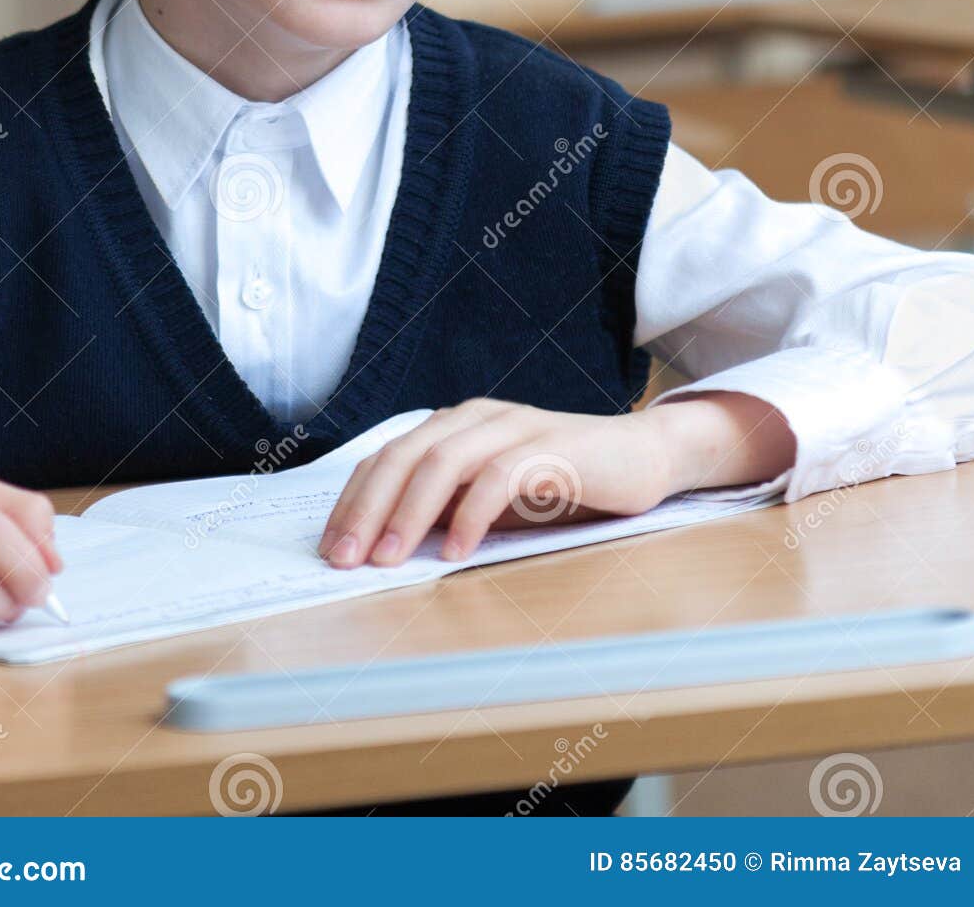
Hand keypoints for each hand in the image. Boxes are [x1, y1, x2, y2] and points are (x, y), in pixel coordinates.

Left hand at [316, 398, 673, 569]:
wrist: (643, 457)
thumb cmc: (562, 483)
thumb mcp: (492, 498)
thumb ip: (448, 509)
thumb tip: (387, 547)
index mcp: (455, 425)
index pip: (387, 457)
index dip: (353, 501)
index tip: (330, 547)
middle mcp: (477, 417)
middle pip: (405, 455)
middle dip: (368, 508)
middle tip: (344, 557)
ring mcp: (514, 426)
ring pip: (444, 462)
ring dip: (409, 513)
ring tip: (388, 558)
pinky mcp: (552, 446)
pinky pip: (499, 477)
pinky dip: (471, 515)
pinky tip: (456, 552)